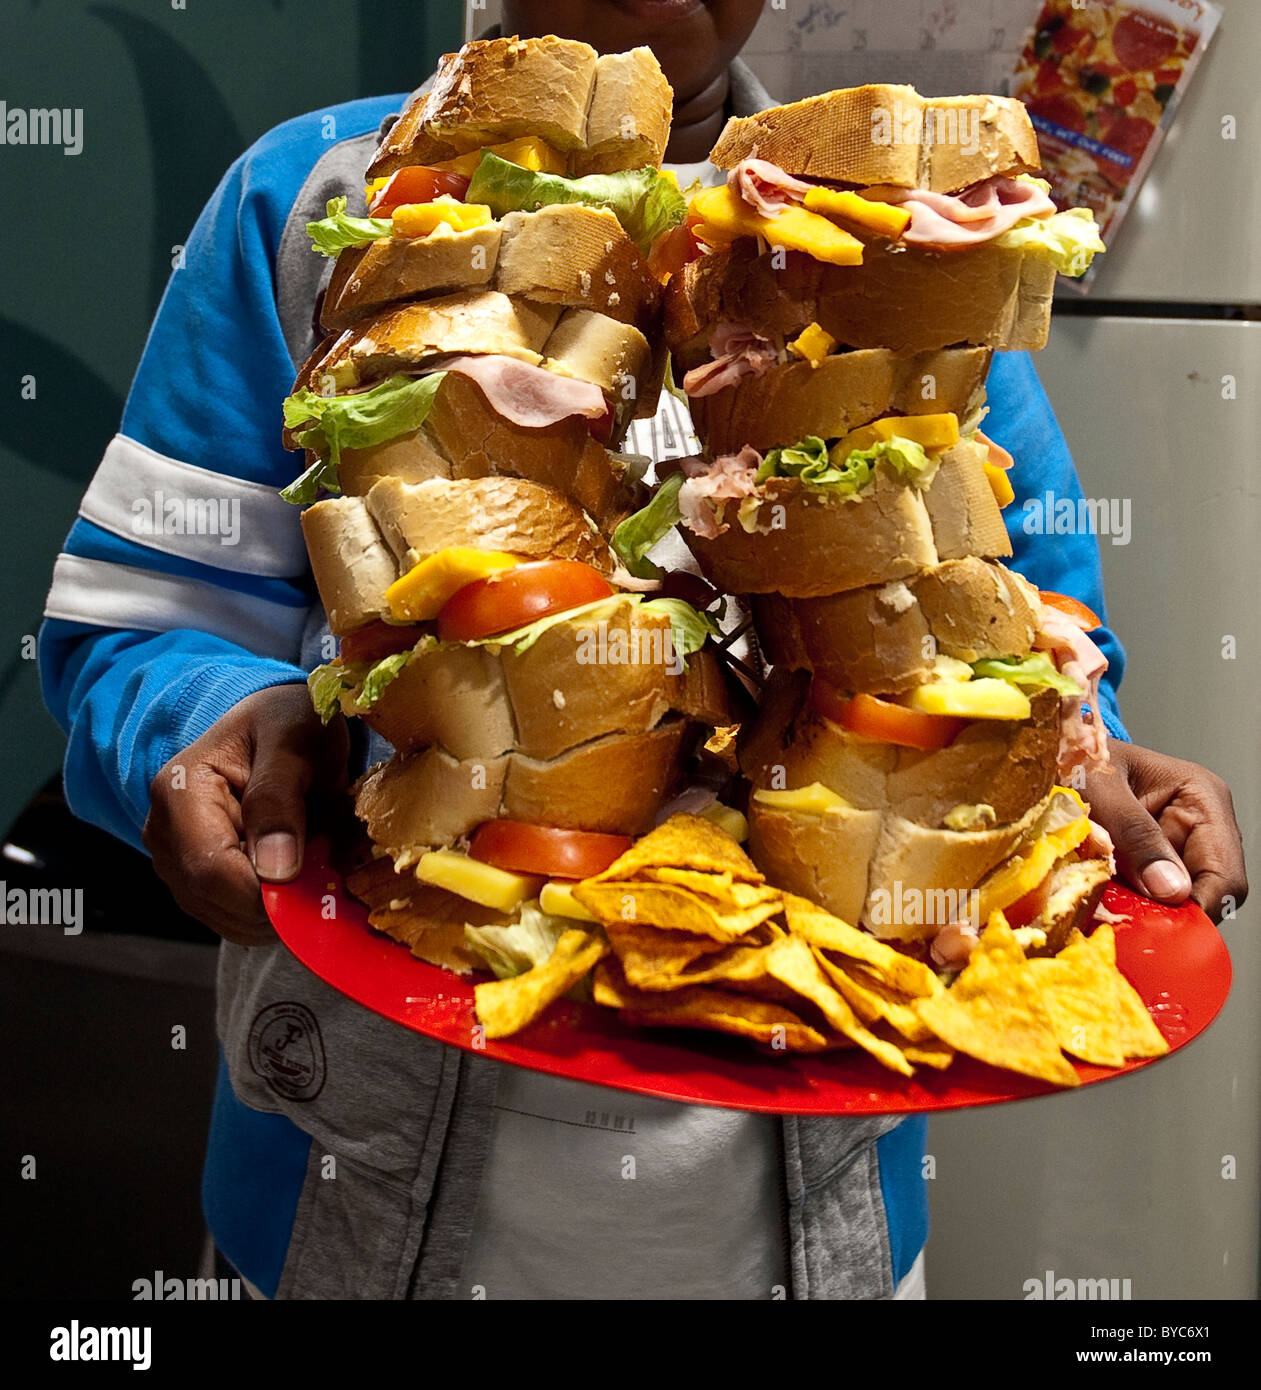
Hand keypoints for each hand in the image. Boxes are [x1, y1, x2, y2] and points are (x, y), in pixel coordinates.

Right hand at [143, 686, 349, 944]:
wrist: (278, 720)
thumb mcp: (295, 743)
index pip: (211, 871)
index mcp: (180, 792)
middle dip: (279, 903)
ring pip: (226, 918)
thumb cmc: (289, 722)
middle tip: (327, 874)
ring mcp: (176, 859)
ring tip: (313, 865)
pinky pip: (235, 916)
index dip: (266, 893)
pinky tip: (300, 878)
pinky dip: (274, 909)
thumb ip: (280, 799)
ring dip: (280, 908)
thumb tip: (276, 871)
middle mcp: (164, 832)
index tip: (318, 887)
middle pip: (216, 901)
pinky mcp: (197, 878)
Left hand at [1084, 741, 1247, 923]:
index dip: (1198, 908)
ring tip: (1106, 903)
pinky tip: (1101, 897)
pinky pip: (1147, 896)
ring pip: (1174, 901)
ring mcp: (1175, 845)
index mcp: (1202, 797)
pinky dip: (1126, 902)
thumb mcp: (1098, 787)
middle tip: (1125, 919)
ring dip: (1142, 909)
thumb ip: (1133, 833)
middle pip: (1204, 894)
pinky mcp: (1149, 860)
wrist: (1052, 751)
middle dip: (1166, 912)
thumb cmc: (1076, 755)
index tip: (1160, 926)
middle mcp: (1199, 825)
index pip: (1225, 874)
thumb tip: (1172, 890)